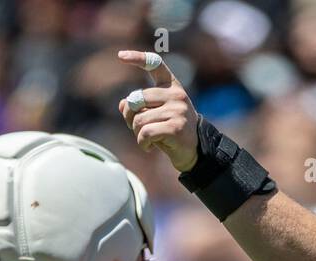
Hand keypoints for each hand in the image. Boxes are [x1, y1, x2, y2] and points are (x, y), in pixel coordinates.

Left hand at [116, 50, 198, 171]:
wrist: (194, 151)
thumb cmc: (171, 130)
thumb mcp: (155, 114)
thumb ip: (139, 106)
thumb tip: (123, 104)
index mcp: (172, 86)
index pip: (155, 65)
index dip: (138, 58)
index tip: (121, 56)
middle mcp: (176, 95)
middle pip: (136, 100)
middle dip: (129, 117)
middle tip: (136, 128)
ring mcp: (177, 111)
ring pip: (139, 119)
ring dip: (136, 133)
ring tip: (146, 140)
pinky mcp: (175, 127)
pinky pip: (146, 133)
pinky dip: (142, 143)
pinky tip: (148, 147)